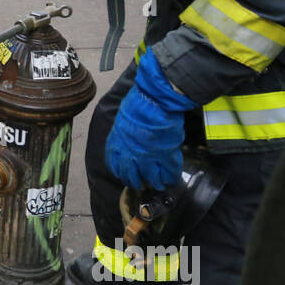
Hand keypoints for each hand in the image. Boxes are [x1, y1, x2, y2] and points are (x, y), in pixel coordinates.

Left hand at [105, 51, 194, 190]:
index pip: (114, 164)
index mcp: (118, 143)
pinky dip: (170, 178)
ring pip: (149, 178)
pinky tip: (170, 179)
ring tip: (158, 184)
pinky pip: (168, 173)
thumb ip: (124, 134)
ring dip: (154, 183)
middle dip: (135, 181)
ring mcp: (148, 156)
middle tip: (141, 182)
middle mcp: (130, 153)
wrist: (155, 99)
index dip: (120, 171)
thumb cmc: (138, 103)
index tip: (124, 173)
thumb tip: (128, 139)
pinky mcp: (165, 155)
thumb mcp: (123, 119)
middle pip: (130, 176)